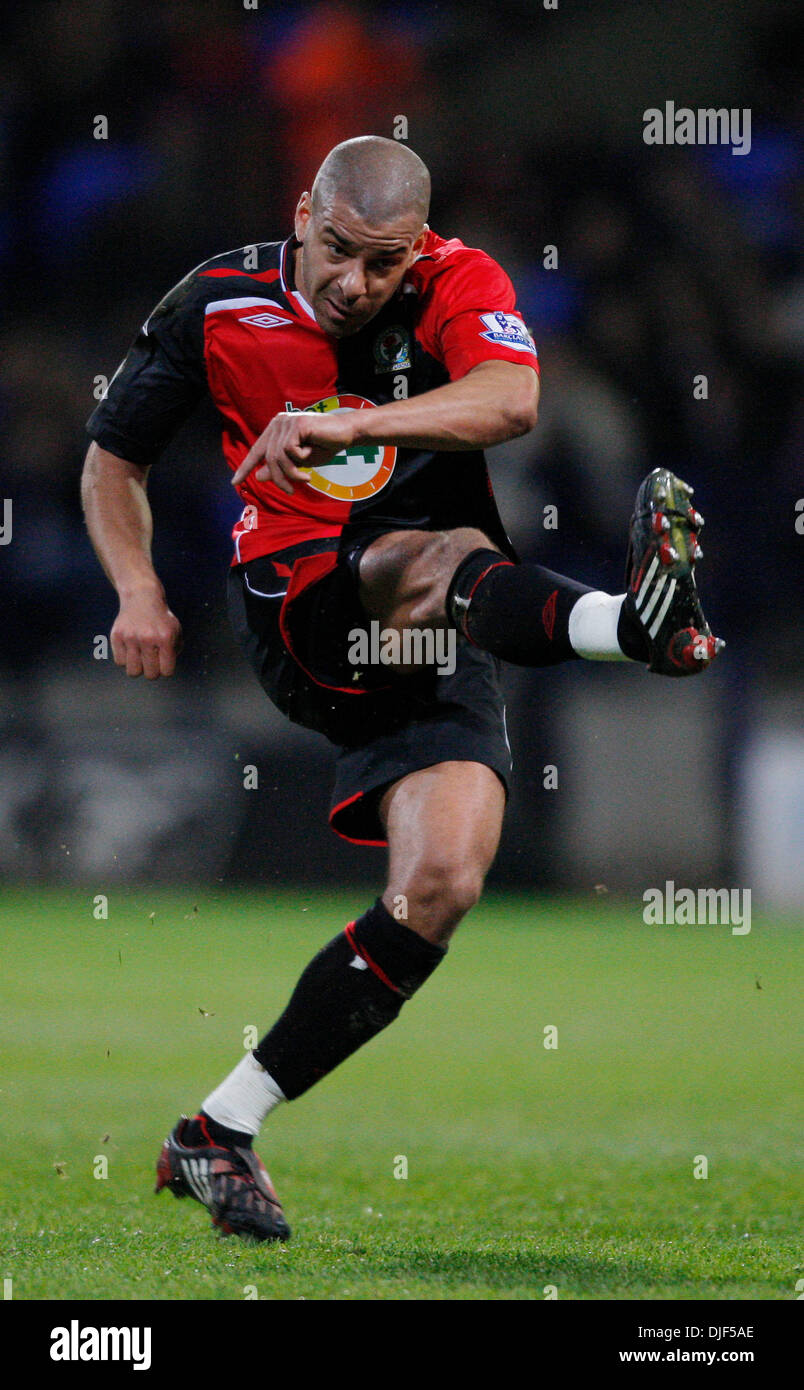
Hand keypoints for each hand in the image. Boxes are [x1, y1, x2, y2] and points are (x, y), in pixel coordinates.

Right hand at [110, 584, 182, 678]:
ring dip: (138, 668)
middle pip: (150, 675)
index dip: (166, 669)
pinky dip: (125, 659)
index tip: (164, 661)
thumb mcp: (176, 632)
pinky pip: (119, 662)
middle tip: (152, 660)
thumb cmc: (161, 619)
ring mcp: (130, 637)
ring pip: (133, 671)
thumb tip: (165, 670)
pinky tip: (130, 649)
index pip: (167, 671)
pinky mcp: (116, 636)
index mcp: (165, 638)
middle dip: (153, 671)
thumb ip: (174, 651)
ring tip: (140, 657)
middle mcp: (148, 638)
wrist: (142, 597)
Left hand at [231, 410, 358, 493]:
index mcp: (276, 430)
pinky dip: (301, 462)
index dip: (245, 467)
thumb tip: (259, 475)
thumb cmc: (324, 446)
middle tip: (289, 491)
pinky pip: (290, 451)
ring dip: (290, 473)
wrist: (347, 434)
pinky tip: (311, 459)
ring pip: (278, 457)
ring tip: (305, 479)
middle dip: (278, 478)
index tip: (234, 482)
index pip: (257, 451)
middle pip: (268, 458)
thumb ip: (280, 467)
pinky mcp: (297, 425)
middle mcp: (278, 423)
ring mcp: (287, 422)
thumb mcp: (299, 462)